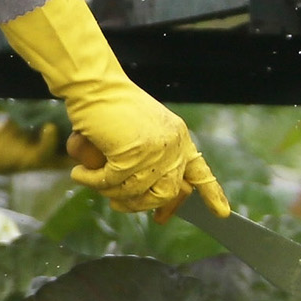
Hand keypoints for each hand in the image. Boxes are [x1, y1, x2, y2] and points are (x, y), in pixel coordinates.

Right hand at [0, 0, 230, 220]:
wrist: (96, 86)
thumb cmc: (112, 108)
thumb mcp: (142, 133)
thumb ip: (148, 161)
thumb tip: (142, 199)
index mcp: (179, 139)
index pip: (200, 171)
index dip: (211, 194)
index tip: (222, 214)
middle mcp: (173, 146)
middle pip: (166, 194)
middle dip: (140, 206)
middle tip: (118, 204)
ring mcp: (154, 152)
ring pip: (135, 193)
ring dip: (109, 192)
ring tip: (91, 180)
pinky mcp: (131, 155)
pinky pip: (110, 183)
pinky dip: (91, 181)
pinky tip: (79, 174)